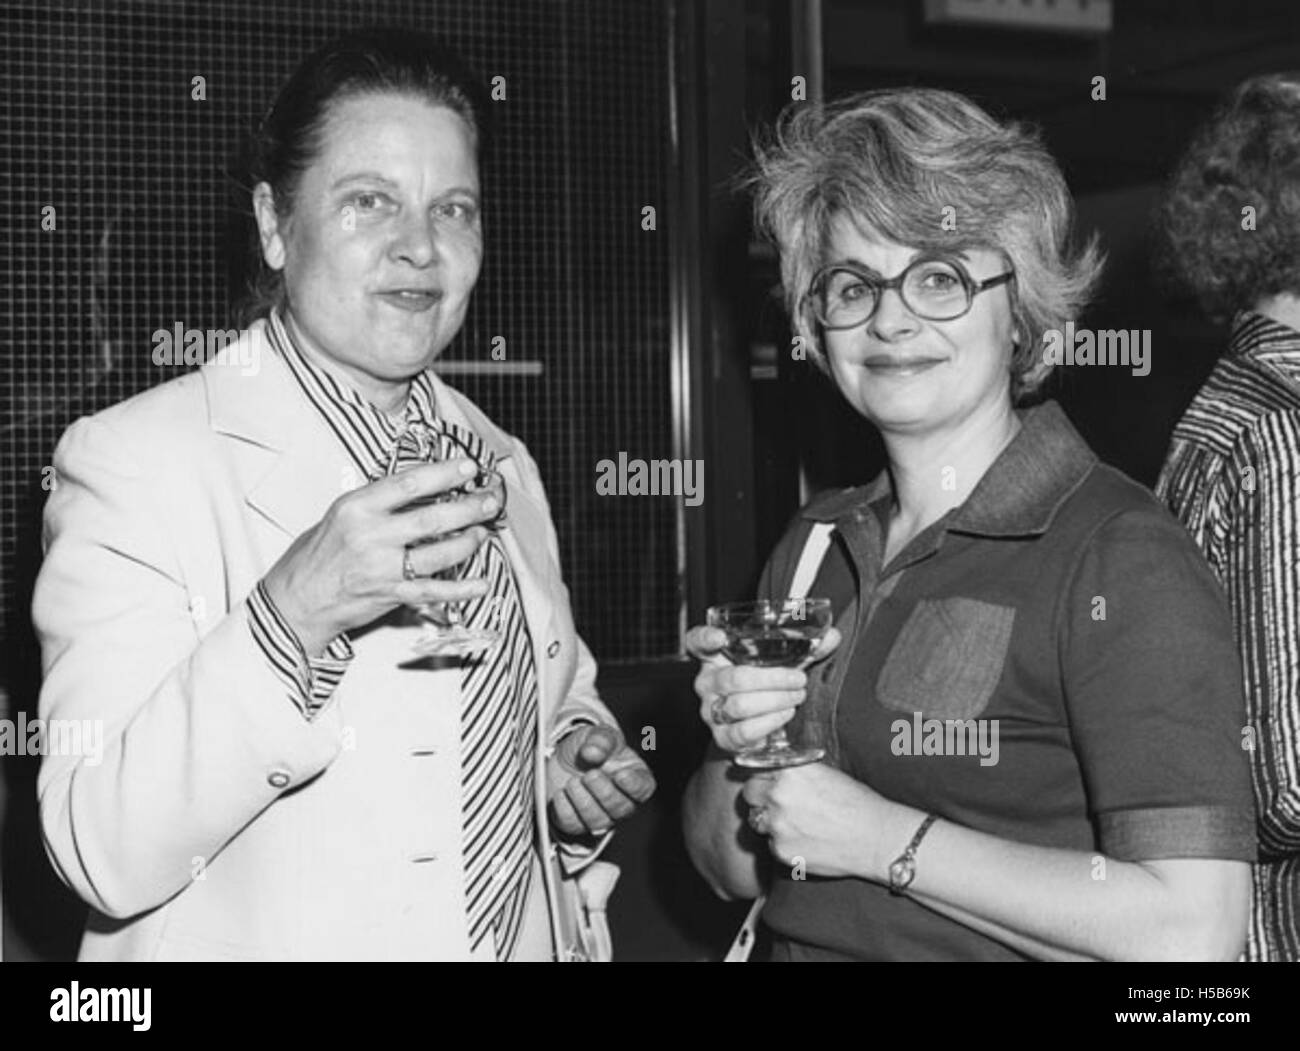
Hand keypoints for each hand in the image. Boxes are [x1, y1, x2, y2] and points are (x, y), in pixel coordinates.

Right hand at [262, 458, 500, 654]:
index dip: (444, 473)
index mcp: (357, 508)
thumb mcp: (343, 514)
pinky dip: (461, 588)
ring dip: (468, 542)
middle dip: (468, 508)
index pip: (408, 484)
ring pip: (438, 554)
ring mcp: (381, 568)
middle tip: (489, 500)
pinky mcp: (390, 595)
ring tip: (483, 532)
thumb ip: (381, 501)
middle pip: (432, 519)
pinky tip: (481, 583)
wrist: (297, 598)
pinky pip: (434, 591)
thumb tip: (427, 485)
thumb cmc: (320, 553)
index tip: (468, 467)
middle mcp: (370, 537)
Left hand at [548, 724, 655, 836]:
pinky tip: (560, 793)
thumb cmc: (588, 747)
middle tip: (589, 775)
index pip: (643, 788)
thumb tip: (593, 753)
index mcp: (634, 776)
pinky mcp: (577, 824)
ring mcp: (600, 816)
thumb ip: (600, 739)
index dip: (634, 786)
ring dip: (584, 802)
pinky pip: (573, 826)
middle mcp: (622, 801)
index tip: (620, 775)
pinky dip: (565, 809)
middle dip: (604, 793)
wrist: (561, 759)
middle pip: (622, 809)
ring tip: (572, 782)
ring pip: (598, 822)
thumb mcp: (596, 734)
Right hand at [685, 623, 840, 754]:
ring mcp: (711, 712)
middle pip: (733, 678)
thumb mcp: (781, 662)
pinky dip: (769, 723)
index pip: (696, 641)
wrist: (756, 727)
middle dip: (773, 679)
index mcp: (715, 656)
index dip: (705, 638)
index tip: (720, 637)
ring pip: (739, 706)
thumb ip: (805, 648)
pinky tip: (785, 715)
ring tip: (797, 697)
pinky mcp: (722, 738)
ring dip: (775, 701)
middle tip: (800, 680)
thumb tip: (832, 636)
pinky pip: (743, 732)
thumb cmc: (766, 685)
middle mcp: (707, 683)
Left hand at [741, 763, 909, 880]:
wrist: (876, 838)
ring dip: (768, 821)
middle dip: (760, 797)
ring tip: (795, 824)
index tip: (767, 781)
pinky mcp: (780, 850)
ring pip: (756, 820)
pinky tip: (805, 840)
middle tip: (778, 804)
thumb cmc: (857, 803)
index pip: (756, 768)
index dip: (763, 776)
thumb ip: (794, 772)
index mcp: (789, 770)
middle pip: (749, 793)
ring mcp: (777, 824)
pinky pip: (770, 843)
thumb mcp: (824, 773)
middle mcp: (778, 795)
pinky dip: (782, 843)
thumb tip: (774, 770)